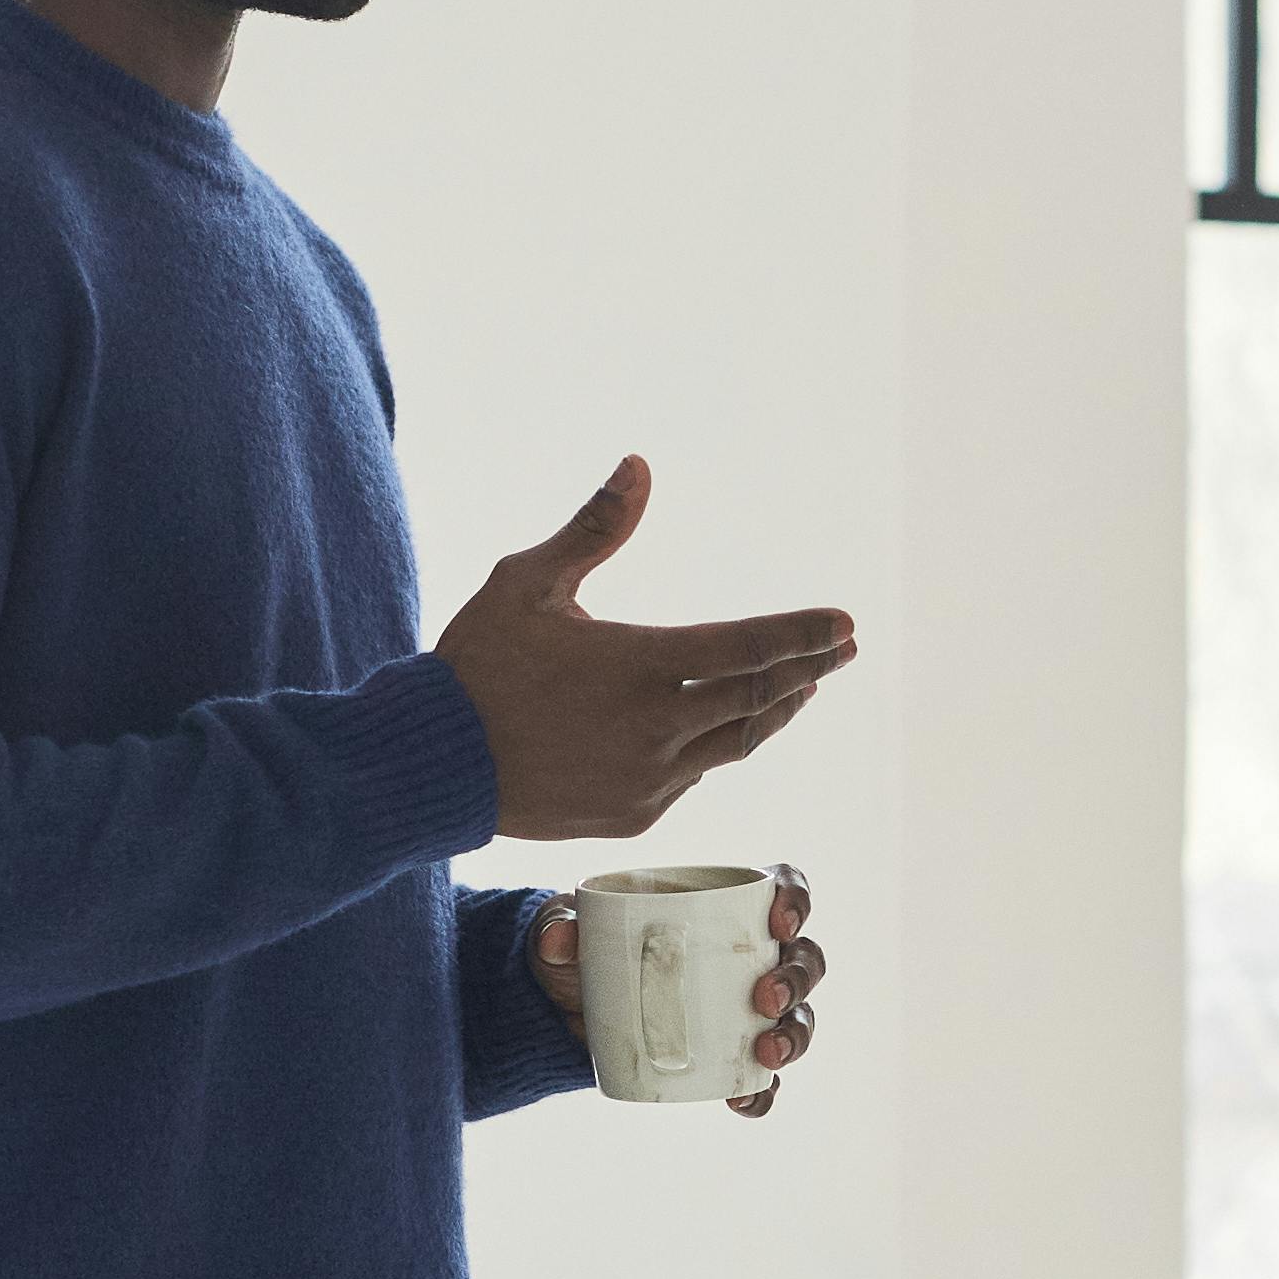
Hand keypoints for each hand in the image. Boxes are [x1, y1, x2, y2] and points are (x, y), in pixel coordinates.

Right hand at [439, 459, 853, 837]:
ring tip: (801, 687)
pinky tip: (725, 727)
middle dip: (809, 669)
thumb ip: (593, 528)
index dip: (804, 633)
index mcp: (641, 665)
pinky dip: (716, 746)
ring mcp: (650, 779)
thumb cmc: (475, 665)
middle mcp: (658, 729)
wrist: (432, 765)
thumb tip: (639, 464)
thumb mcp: (526, 583)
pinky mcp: (635, 814)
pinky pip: (694, 775)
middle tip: (844, 648)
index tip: (846, 622)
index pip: (749, 647)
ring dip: (774, 712)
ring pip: (736, 744)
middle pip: (759, 698)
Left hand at [529, 868, 825, 1119]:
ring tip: (767, 1052)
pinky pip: (761, 1078)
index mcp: (726, 907)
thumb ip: (560, 927)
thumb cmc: (586, 950)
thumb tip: (558, 940)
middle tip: (765, 998)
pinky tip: (742, 1101)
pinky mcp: (730, 1057)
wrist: (570, 1009)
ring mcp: (746, 1010)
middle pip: (803, 959)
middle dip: (797, 979)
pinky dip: (760, 1091)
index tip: (779, 920)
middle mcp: (751, 957)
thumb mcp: (567, 933)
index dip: (796, 900)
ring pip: (797, 1017)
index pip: (783, 890)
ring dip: (794, 1035)